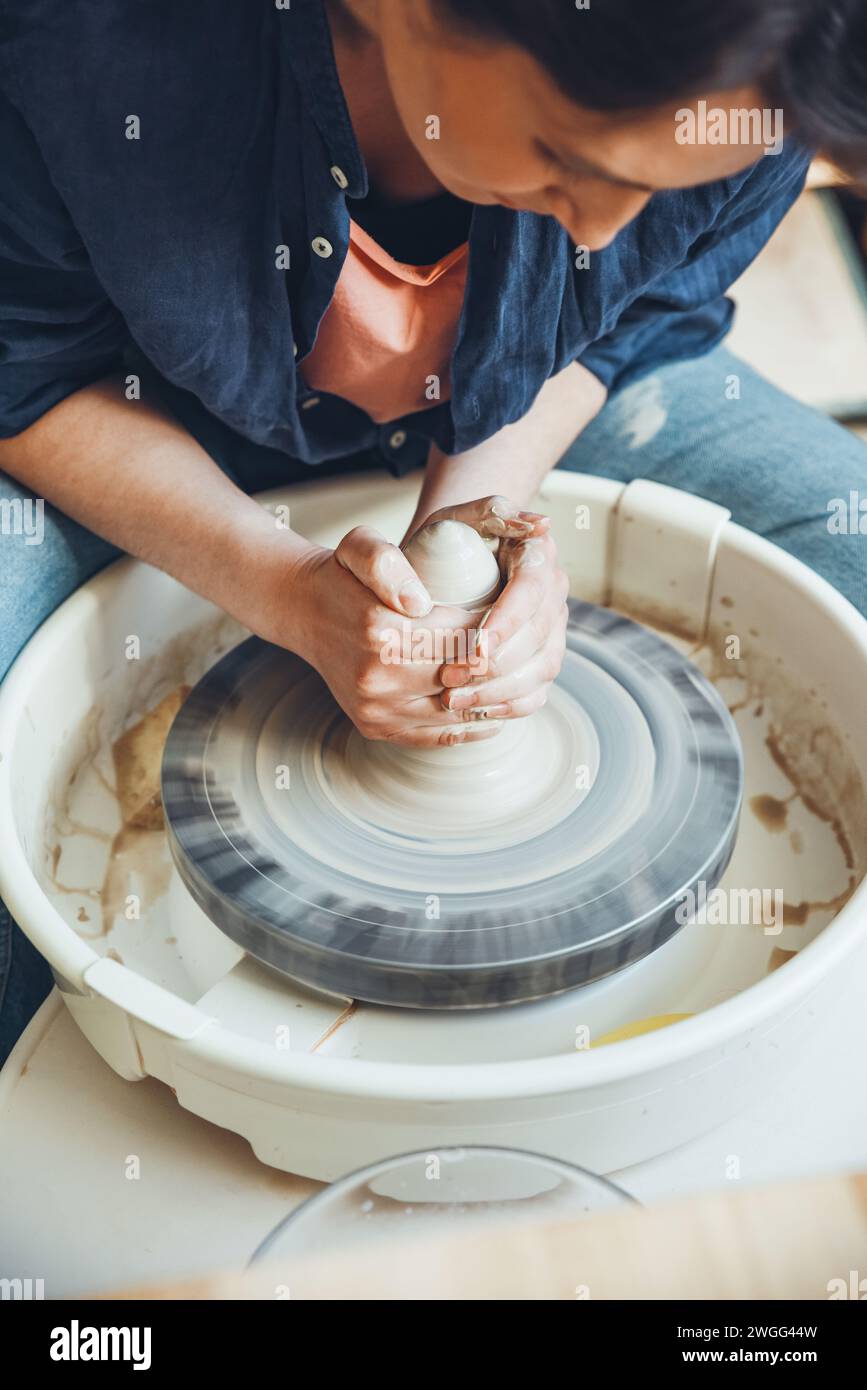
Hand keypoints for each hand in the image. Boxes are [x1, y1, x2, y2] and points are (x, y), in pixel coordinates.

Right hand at [267, 527, 506, 746]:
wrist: (306, 613)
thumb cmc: (343, 577)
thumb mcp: (360, 546)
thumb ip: (387, 563)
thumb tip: (418, 602)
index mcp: (381, 631)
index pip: (467, 635)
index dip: (498, 625)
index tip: (513, 612)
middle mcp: (377, 679)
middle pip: (468, 676)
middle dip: (501, 659)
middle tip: (520, 643)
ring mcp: (377, 710)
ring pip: (460, 710)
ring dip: (494, 694)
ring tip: (514, 671)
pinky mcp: (378, 729)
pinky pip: (441, 736)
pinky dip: (474, 722)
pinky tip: (492, 703)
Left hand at [411, 495, 568, 721]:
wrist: (442, 565)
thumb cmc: (445, 541)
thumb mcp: (457, 516)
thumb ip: (491, 509)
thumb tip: (540, 525)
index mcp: (537, 557)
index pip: (532, 592)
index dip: (507, 622)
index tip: (475, 647)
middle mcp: (552, 594)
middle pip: (539, 636)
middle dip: (496, 663)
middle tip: (451, 677)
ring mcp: (550, 631)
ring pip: (542, 669)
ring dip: (499, 690)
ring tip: (454, 698)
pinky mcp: (539, 661)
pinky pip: (537, 692)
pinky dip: (509, 707)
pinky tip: (476, 712)